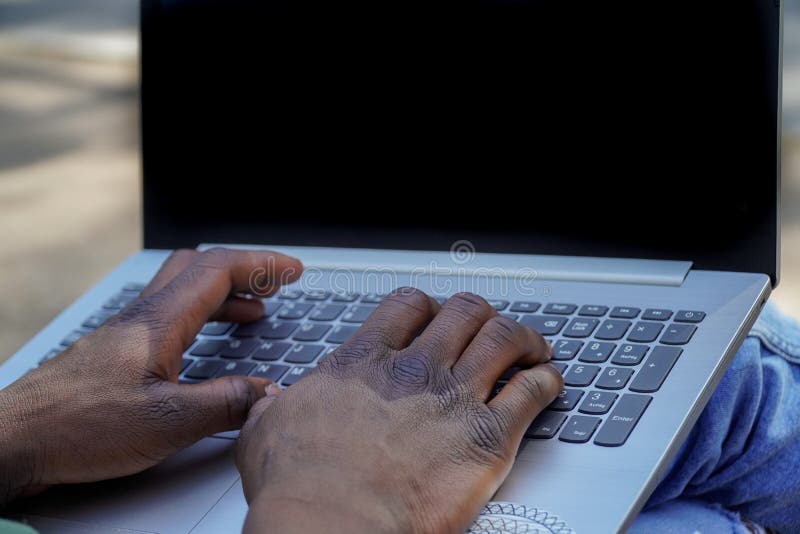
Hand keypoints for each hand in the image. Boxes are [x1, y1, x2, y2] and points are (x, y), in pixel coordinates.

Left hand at [0, 248, 301, 504]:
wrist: (14, 439)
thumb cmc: (78, 426)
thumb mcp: (167, 421)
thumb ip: (224, 403)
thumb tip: (267, 392)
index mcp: (159, 323)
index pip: (218, 271)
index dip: (261, 265)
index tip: (291, 270)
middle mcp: (141, 319)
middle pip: (198, 268)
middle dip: (243, 271)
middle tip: (273, 284)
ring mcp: (125, 333)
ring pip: (181, 291)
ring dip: (222, 294)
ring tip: (251, 313)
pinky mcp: (114, 352)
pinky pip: (166, 317)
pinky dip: (198, 318)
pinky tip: (202, 346)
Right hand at [237, 289, 561, 532]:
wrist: (331, 525)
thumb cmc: (301, 486)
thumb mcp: (266, 432)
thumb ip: (272, 408)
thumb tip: (271, 402)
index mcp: (366, 362)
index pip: (409, 305)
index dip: (428, 305)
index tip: (436, 317)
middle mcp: (415, 370)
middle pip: (465, 310)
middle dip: (481, 314)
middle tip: (488, 327)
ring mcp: (454, 398)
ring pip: (504, 337)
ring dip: (523, 336)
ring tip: (532, 347)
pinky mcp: (487, 438)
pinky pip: (531, 392)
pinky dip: (546, 381)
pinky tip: (548, 383)